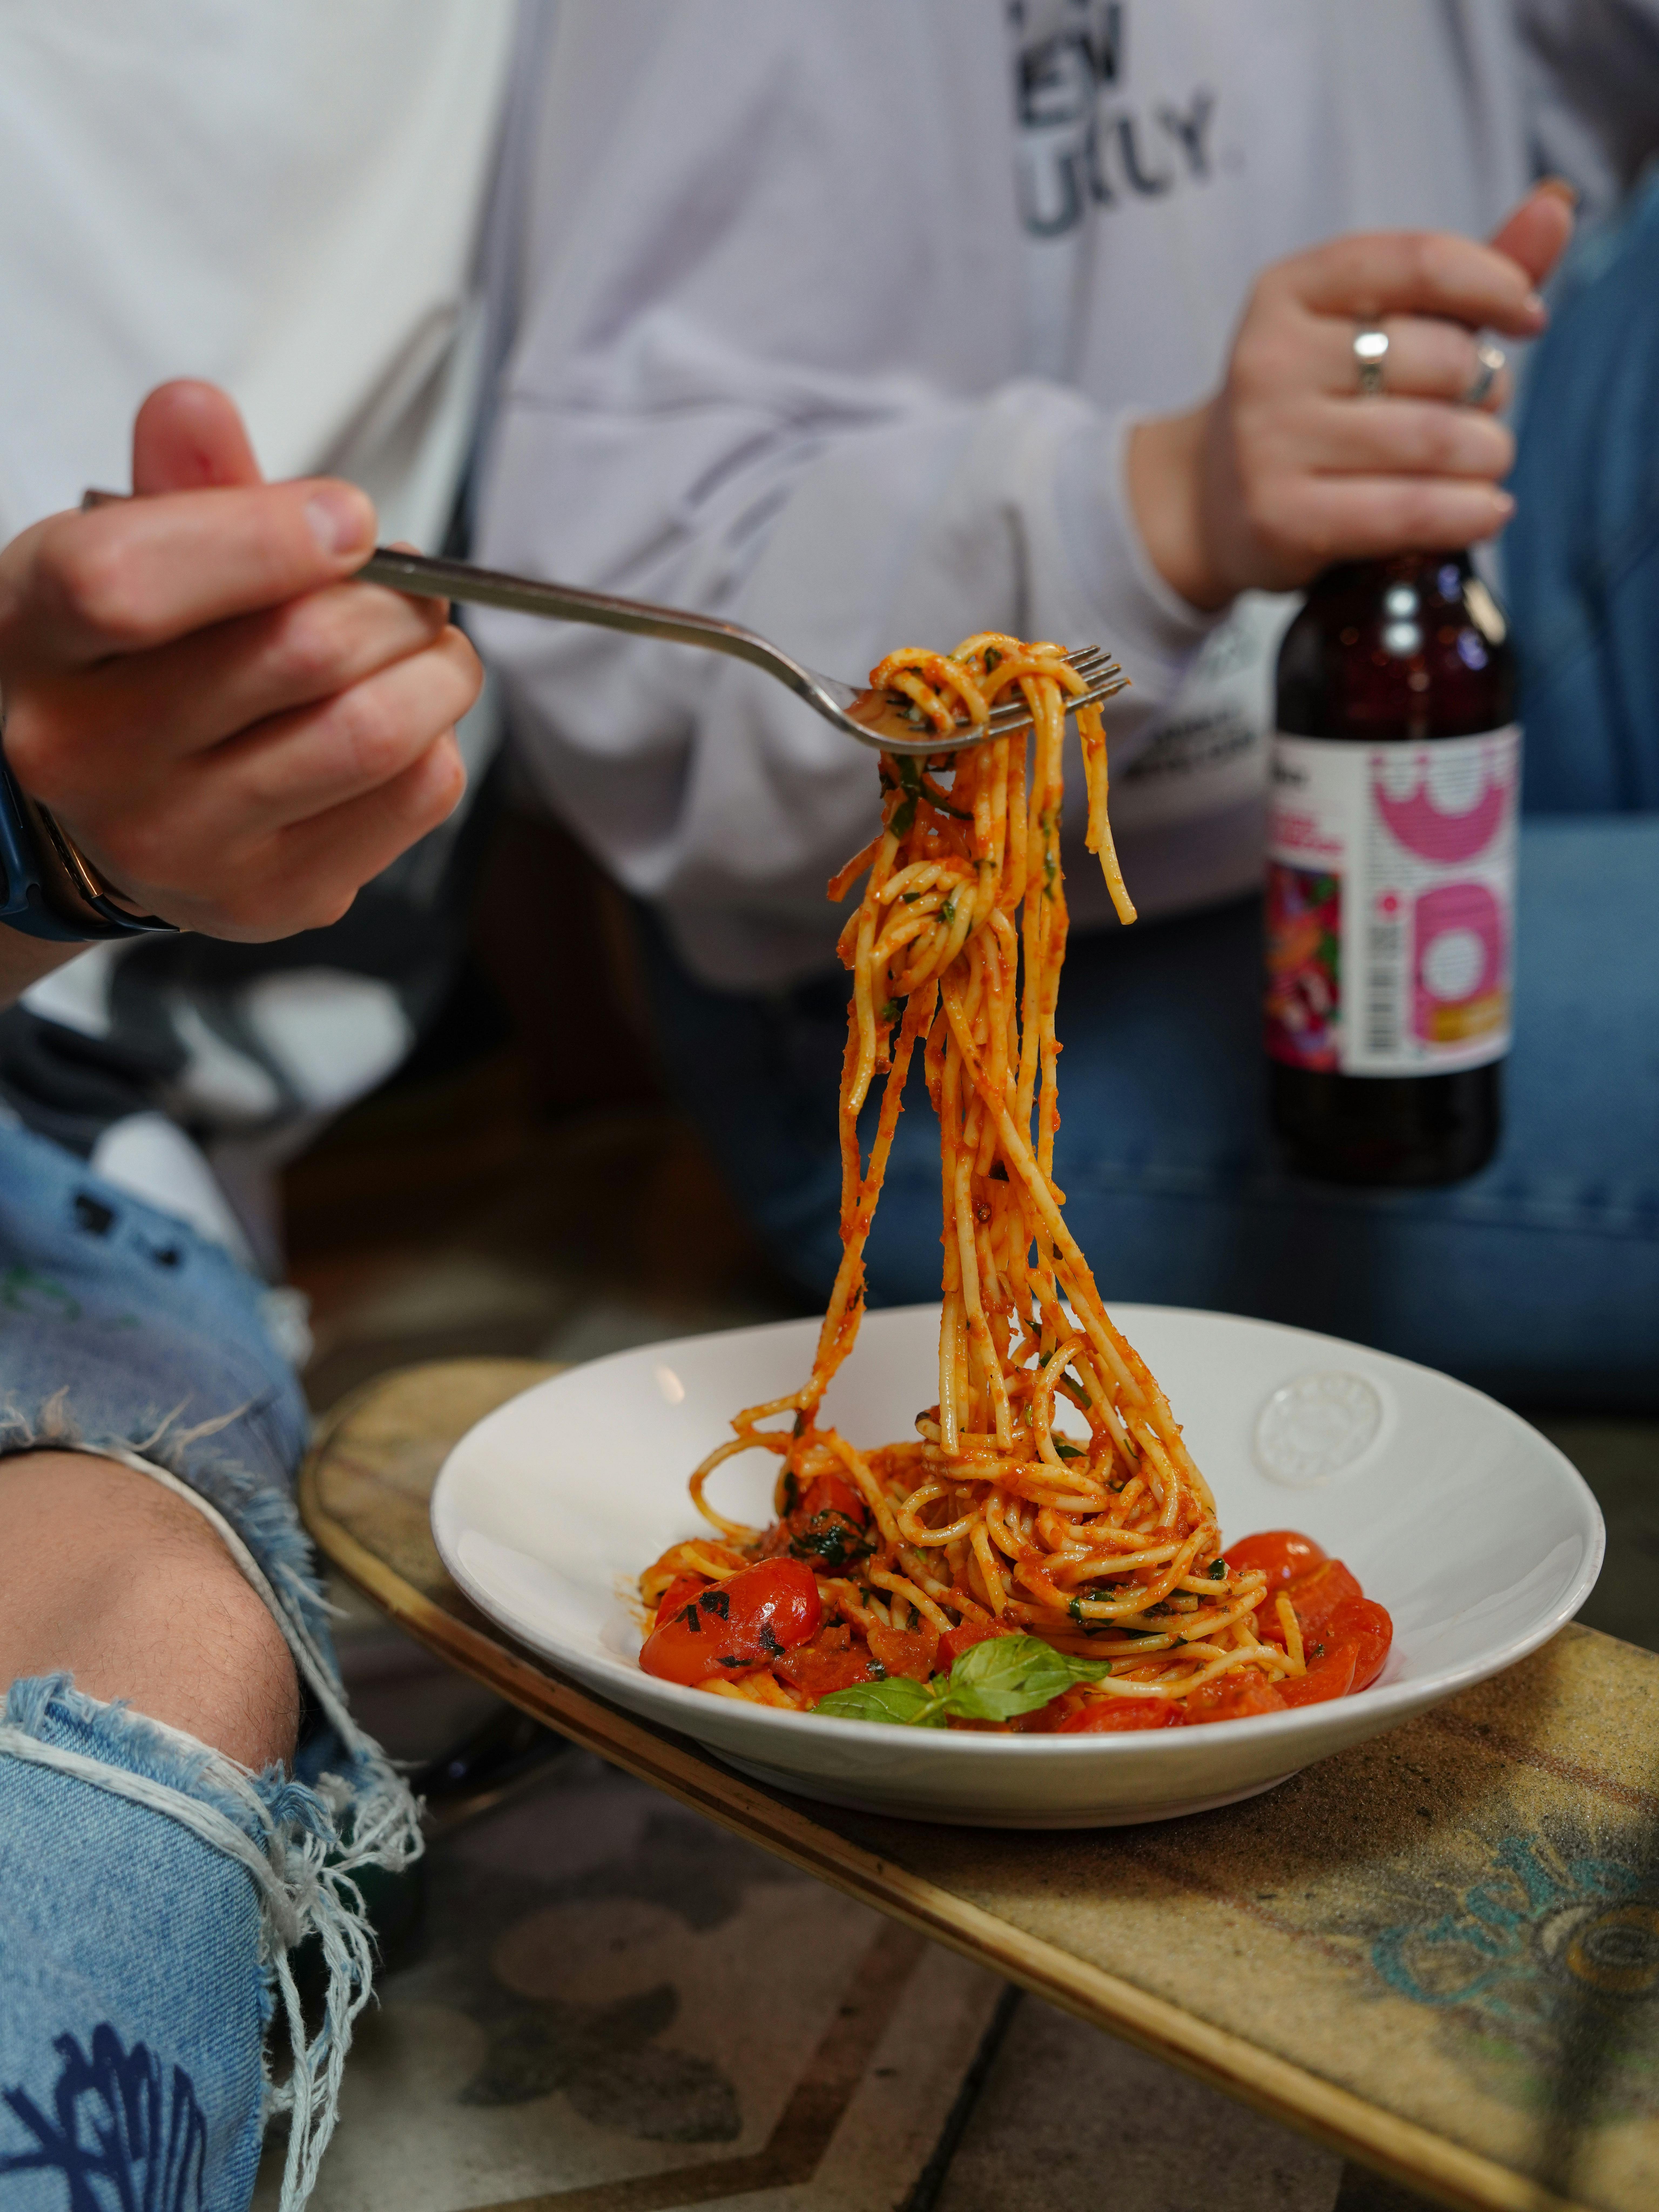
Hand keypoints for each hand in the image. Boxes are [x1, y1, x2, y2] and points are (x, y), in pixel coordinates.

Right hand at [0, 380, 480, 939]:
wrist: (94, 811)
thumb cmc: (125, 664)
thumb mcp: (121, 553)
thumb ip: (175, 484)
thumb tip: (195, 410)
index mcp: (32, 641)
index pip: (131, 582)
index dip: (266, 536)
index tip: (349, 517)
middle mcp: (86, 756)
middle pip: (295, 653)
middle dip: (393, 602)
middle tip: (416, 587)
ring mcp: (179, 844)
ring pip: (371, 733)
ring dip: (437, 672)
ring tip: (430, 646)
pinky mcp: (266, 899)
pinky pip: (411, 801)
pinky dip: (439, 745)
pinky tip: (409, 723)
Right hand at [1128, 182, 1575, 610]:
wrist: (1207, 499)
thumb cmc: (1315, 403)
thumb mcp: (1369, 326)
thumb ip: (1461, 278)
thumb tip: (1557, 203)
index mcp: (1288, 290)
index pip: (1419, 263)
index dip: (1495, 284)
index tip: (1527, 316)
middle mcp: (1270, 360)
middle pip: (1442, 360)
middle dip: (1487, 388)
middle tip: (1475, 412)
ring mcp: (1269, 442)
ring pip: (1436, 439)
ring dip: (1487, 456)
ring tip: (1481, 463)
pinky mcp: (1283, 519)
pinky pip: (1409, 511)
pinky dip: (1468, 513)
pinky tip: (1486, 511)